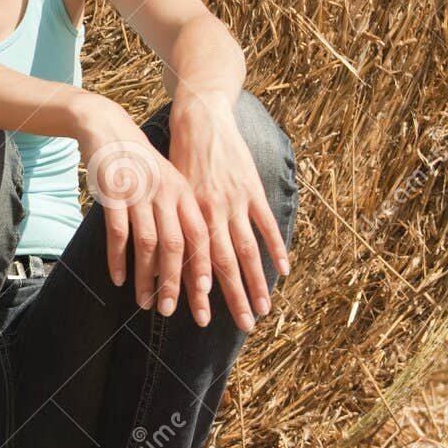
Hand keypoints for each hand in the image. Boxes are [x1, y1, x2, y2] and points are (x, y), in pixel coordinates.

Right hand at [73, 95, 214, 325]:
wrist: (110, 129)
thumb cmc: (142, 163)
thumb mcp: (169, 182)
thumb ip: (181, 213)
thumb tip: (192, 254)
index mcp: (184, 193)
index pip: (200, 237)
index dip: (202, 267)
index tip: (205, 297)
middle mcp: (166, 195)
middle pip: (177, 246)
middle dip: (175, 283)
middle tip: (171, 311)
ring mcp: (139, 195)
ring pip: (148, 245)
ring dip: (147, 278)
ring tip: (145, 303)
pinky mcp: (113, 195)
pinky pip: (118, 234)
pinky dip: (118, 259)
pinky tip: (118, 279)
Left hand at [166, 96, 291, 332]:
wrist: (198, 119)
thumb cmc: (175, 159)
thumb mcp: (167, 190)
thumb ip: (170, 221)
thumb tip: (163, 255)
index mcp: (184, 214)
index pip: (191, 261)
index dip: (198, 290)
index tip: (202, 317)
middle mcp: (209, 213)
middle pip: (222, 264)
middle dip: (232, 298)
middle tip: (243, 328)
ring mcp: (233, 202)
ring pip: (247, 251)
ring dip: (257, 282)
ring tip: (264, 309)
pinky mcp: (251, 189)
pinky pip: (266, 224)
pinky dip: (277, 248)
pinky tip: (284, 271)